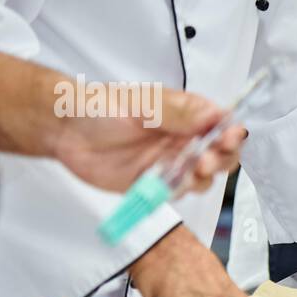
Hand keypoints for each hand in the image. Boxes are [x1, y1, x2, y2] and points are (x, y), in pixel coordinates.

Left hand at [53, 89, 245, 193]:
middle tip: (205, 159)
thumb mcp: (144, 104)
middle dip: (222, 158)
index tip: (230, 137)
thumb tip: (217, 114)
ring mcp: (172, 162)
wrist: (65, 130)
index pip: (222, 123)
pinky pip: (179, 192)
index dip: (232, 132)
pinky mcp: (156, 183)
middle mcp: (184, 138)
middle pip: (221, 154)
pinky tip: (172, 184)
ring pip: (205, 176)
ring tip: (192, 170)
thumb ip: (181, 113)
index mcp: (186, 114)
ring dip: (204, 176)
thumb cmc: (101, 107)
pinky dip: (181, 191)